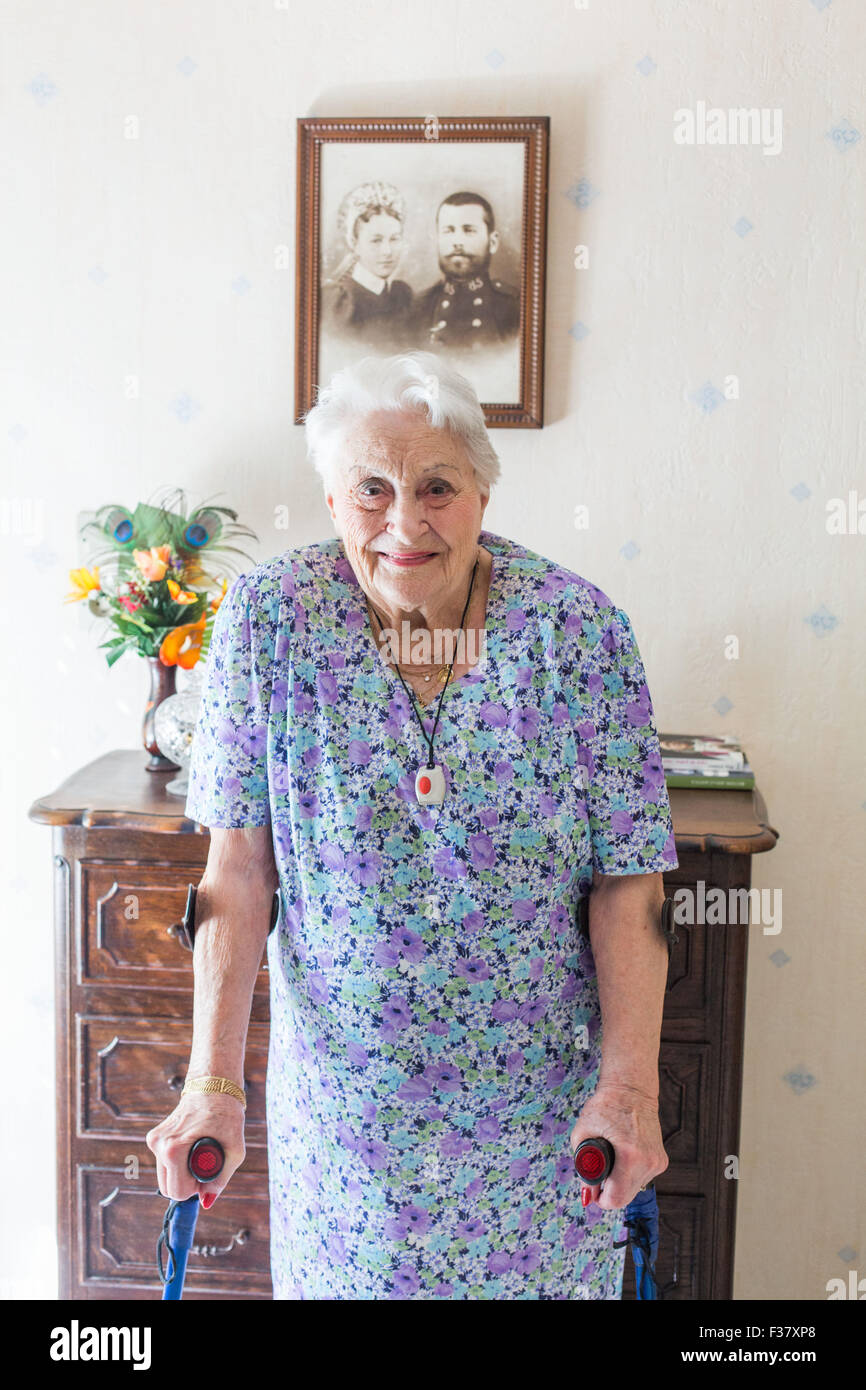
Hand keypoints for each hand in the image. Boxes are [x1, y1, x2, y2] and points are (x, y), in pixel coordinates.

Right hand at [145, 1093, 244, 1205]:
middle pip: (167, 1188)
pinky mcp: (154, 1137)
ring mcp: (154, 1140)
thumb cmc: (227, 1115)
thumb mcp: (234, 1150)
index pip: (177, 1192)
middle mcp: (159, 1145)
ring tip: (199, 1154)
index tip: (208, 1174)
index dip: (195, 1190)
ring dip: (181, 1174)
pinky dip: (177, 1163)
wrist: (213, 1087)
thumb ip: (220, 1180)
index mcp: (173, 1149)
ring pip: (164, 1177)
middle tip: (205, 1165)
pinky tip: (191, 1147)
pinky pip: (164, 1164)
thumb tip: (206, 1203)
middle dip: (187, 1184)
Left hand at [569, 1082, 668, 1209]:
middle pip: (626, 1198)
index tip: (593, 1191)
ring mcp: (658, 1162)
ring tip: (612, 1159)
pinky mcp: (662, 1161)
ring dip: (620, 1183)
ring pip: (634, 1190)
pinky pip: (641, 1179)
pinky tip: (624, 1156)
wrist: (631, 1089)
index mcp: (630, 1155)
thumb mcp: (583, 1133)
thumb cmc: (605, 1106)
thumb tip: (588, 1195)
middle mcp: (648, 1161)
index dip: (600, 1199)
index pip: (616, 1198)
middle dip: (609, 1192)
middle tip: (599, 1175)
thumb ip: (582, 1167)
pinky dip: (630, 1174)